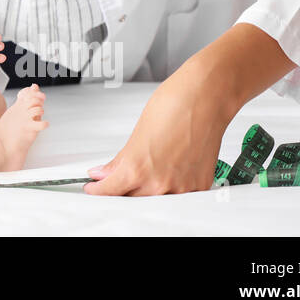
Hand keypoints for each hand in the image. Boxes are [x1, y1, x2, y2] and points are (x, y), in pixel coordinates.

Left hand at [84, 65, 225, 195]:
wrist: (205, 99)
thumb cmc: (173, 106)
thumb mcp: (137, 134)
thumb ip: (120, 160)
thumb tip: (105, 173)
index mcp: (138, 169)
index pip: (111, 191)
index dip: (99, 190)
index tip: (94, 188)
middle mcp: (160, 183)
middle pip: (132, 199)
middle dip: (122, 190)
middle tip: (116, 179)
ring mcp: (182, 187)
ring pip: (156, 199)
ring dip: (146, 191)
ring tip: (146, 170)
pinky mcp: (199, 185)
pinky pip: (179, 195)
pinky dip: (169, 187)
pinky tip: (167, 172)